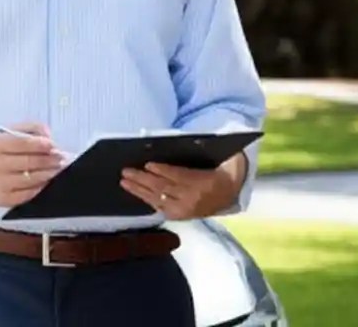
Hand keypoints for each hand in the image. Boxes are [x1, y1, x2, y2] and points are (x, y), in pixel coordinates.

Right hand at [0, 122, 65, 206]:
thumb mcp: (8, 132)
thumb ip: (30, 128)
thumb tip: (47, 135)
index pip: (21, 143)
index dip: (40, 144)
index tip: (54, 145)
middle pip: (28, 162)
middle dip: (49, 160)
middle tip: (61, 158)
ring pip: (30, 179)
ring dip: (48, 174)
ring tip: (57, 169)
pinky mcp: (4, 199)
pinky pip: (28, 194)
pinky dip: (40, 187)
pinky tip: (46, 181)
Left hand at [120, 154, 245, 219]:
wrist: (233, 191)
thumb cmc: (219, 169)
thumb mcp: (212, 157)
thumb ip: (197, 151)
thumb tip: (171, 141)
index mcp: (204, 181)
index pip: (179, 176)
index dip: (163, 170)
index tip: (148, 164)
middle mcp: (193, 197)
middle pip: (164, 187)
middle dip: (143, 179)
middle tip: (126, 172)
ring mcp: (187, 209)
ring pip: (159, 199)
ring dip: (139, 190)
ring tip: (124, 182)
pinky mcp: (183, 216)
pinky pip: (162, 209)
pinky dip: (149, 201)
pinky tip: (137, 194)